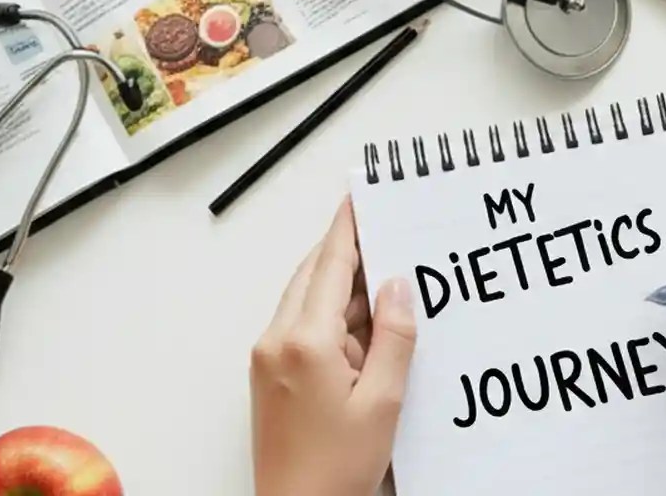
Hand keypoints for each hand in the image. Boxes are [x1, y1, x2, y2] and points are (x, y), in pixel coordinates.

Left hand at [250, 199, 416, 495]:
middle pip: (314, 277)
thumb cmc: (333, 472)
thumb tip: (396, 287)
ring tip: (389, 295)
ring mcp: (269, 358)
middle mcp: (277, 342)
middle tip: (387, 238)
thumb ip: (394, 338)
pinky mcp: (271, 376)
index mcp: (304, 342)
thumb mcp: (383, 402)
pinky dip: (335, 321)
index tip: (359, 198)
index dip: (348, 227)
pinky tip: (366, 334)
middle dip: (350, 256)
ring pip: (310, 302)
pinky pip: (304, 328)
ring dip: (345, 293)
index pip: (329, 265)